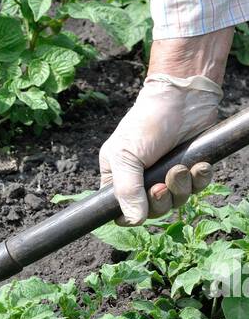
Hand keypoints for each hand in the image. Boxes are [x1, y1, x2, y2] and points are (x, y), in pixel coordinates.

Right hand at [98, 76, 219, 223]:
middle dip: (161, 201)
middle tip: (162, 184)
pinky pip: (197, 188)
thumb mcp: (125, 156)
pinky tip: (199, 165)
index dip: (132, 214)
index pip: (120, 212)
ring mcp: (167, 175)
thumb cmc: (146, 123)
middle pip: (152, 212)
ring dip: (181, 188)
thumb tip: (135, 221)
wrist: (182, 98)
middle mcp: (142, 180)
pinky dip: (200, 179)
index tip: (141, 203)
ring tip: (181, 168)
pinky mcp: (190, 169)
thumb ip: (126, 191)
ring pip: (176, 202)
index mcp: (118, 178)